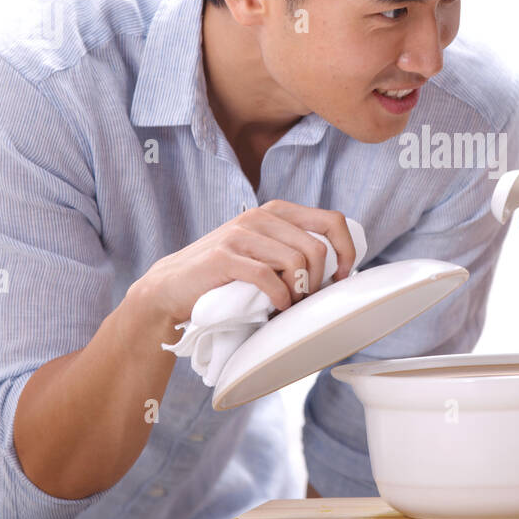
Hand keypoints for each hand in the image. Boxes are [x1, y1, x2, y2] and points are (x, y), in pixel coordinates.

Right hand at [135, 200, 357, 326]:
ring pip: (296, 262)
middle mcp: (260, 216)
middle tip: (305, 300)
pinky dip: (279, 298)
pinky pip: (268, 278)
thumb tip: (339, 265)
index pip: (332, 220)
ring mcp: (240, 234)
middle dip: (317, 281)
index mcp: (276, 212)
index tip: (341, 276)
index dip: (346, 250)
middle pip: (316, 248)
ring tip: (288, 305)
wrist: (171, 286)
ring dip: (298, 292)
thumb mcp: (263, 249)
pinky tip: (276, 307)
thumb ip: (292, 246)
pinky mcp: (224, 257)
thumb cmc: (224, 274)